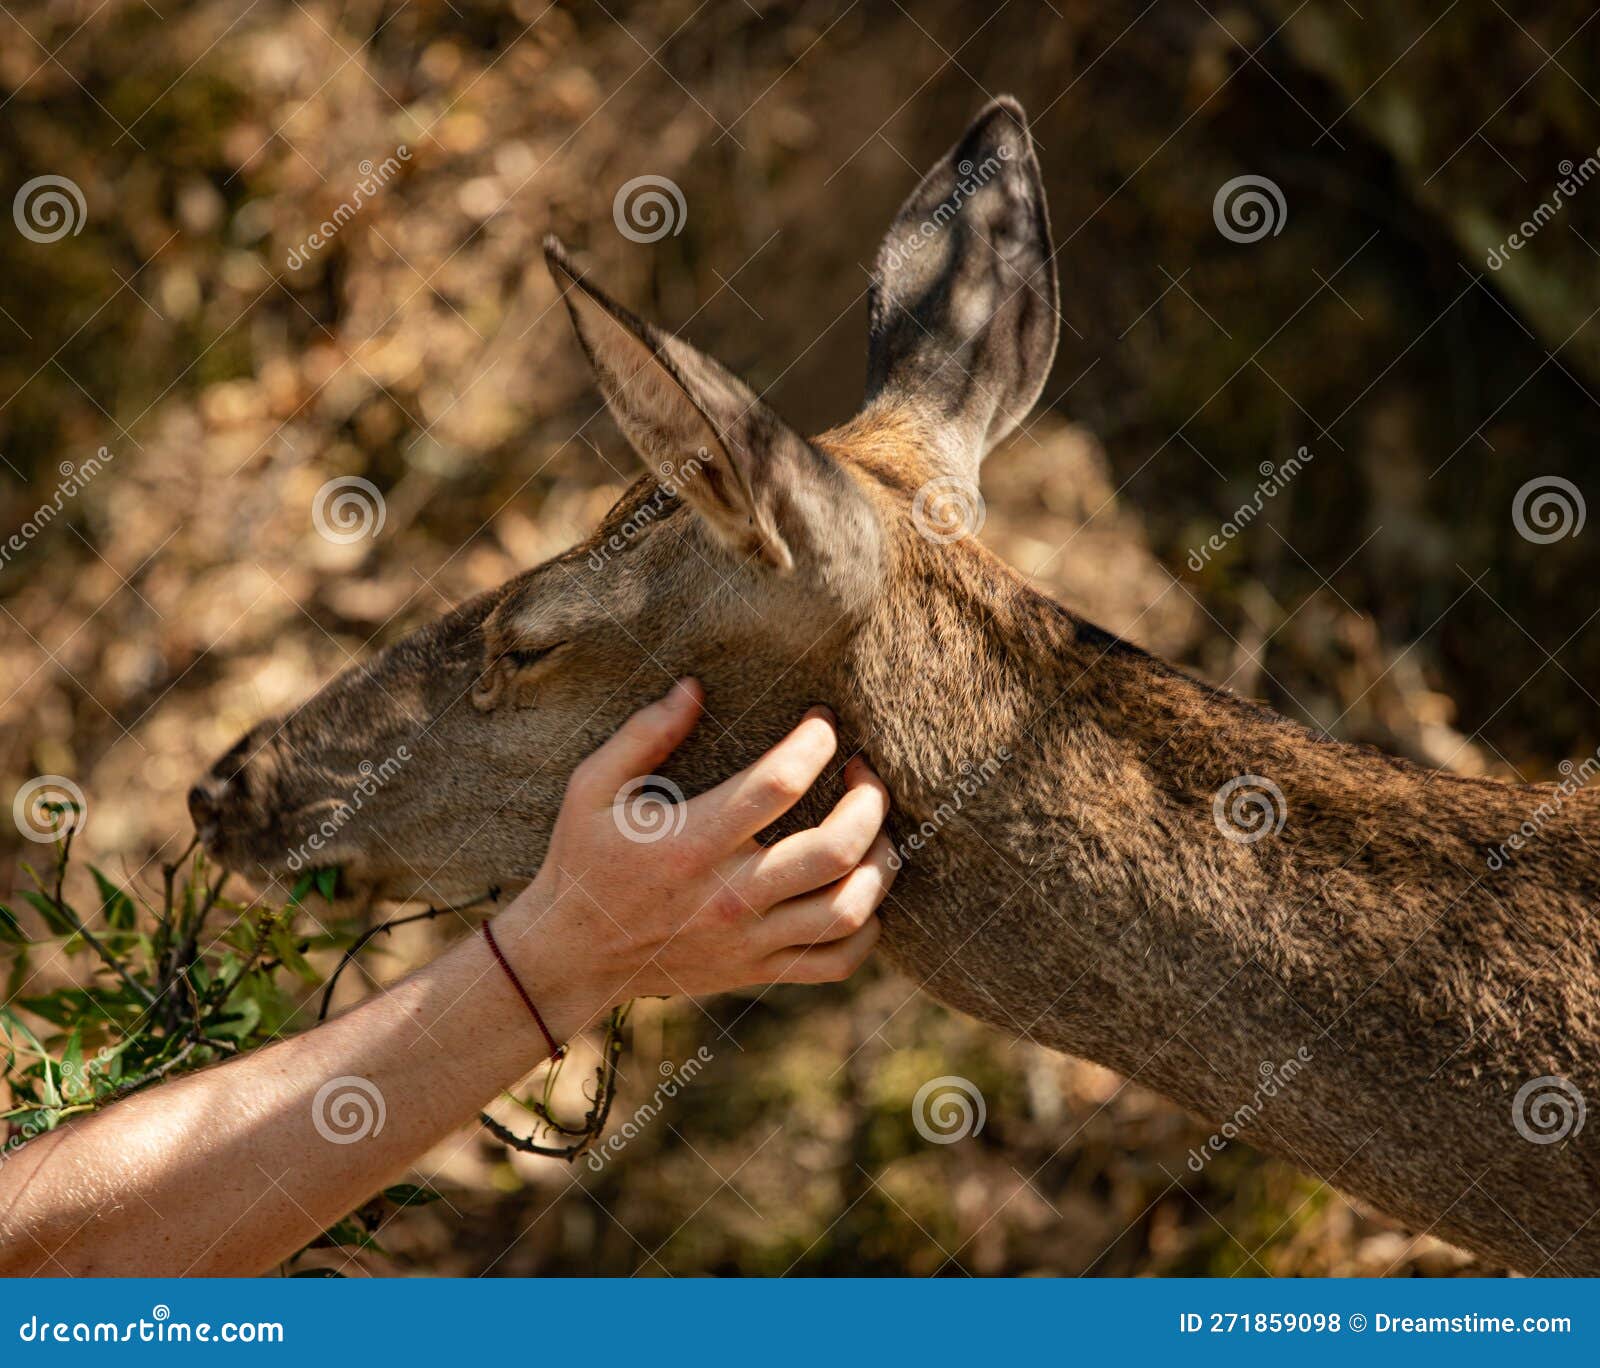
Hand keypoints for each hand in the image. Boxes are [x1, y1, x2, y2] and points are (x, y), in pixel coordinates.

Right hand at [491, 678, 892, 1033]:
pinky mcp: (757, 971)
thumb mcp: (592, 788)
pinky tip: (858, 888)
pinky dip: (866, 926)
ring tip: (876, 829)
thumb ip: (643, 734)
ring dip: (880, 862)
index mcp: (691, 842)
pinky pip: (836, 961)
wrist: (571, 958)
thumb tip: (694, 687)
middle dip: (869, 799)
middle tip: (863, 772)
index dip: (814, 742)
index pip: (778, 783)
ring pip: (848, 909)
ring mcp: (747, 939)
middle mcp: (727, 894)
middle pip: (835, 848)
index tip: (822, 721)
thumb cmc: (583, 862)